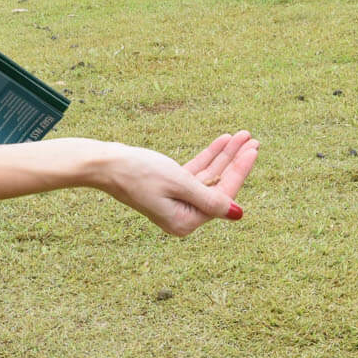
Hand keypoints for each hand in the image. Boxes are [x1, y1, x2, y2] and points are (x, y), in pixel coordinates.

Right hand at [98, 131, 258, 235]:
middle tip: (252, 140)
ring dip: (223, 156)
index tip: (253, 149)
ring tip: (241, 136)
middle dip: (235, 162)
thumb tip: (237, 213)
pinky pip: (195, 173)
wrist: (105, 164)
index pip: (223, 195)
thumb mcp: (179, 183)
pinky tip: (222, 141)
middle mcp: (183, 216)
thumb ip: (210, 198)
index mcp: (186, 222)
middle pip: (218, 186)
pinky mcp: (169, 189)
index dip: (239, 171)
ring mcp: (176, 202)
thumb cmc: (139, 172)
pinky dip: (207, 157)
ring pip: (208, 177)